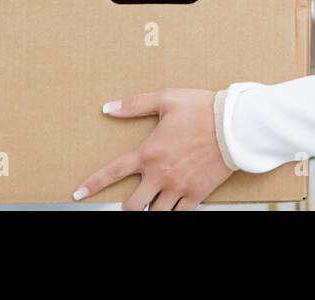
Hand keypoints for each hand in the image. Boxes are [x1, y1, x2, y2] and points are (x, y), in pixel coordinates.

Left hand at [73, 88, 233, 210]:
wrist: (236, 124)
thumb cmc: (203, 109)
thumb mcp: (168, 99)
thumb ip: (136, 104)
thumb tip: (109, 108)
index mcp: (149, 152)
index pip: (112, 172)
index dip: (92, 185)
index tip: (78, 194)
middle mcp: (160, 174)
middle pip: (132, 206)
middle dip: (127, 208)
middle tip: (128, 204)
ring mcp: (178, 187)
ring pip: (155, 214)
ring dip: (149, 213)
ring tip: (151, 207)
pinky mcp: (197, 193)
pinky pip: (179, 216)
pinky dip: (171, 215)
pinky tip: (169, 211)